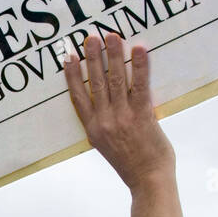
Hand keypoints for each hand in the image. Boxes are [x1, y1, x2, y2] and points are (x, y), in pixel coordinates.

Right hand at [63, 34, 174, 192]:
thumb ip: (105, 125)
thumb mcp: (108, 146)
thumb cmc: (131, 165)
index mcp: (93, 129)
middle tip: (90, 37)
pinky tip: (138, 50)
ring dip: (113, 56)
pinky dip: (139, 66)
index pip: (78, 97)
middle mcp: (104, 121)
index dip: (73, 76)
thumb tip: (109, 104)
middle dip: (93, 58)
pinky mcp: (142, 116)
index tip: (69, 57)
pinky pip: (140, 86)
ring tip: (111, 36)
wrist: (148, 180)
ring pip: (115, 80)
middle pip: (96, 83)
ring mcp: (123, 118)